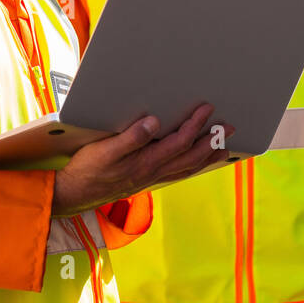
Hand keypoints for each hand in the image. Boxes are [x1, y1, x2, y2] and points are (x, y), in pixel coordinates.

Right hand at [52, 104, 232, 217]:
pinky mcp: (146, 180)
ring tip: (224, 146)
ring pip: (187, 167)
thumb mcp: (105, 150)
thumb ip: (131, 137)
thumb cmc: (88, 169)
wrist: (75, 193)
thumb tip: (154, 122)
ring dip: (207, 156)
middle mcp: (153, 172)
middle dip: (211, 141)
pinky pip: (178, 174)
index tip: (206, 109)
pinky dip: (193, 166)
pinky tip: (197, 161)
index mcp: (146, 162)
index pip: (179, 142)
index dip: (195, 125)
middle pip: (191, 157)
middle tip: (229, 127)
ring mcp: (151, 178)